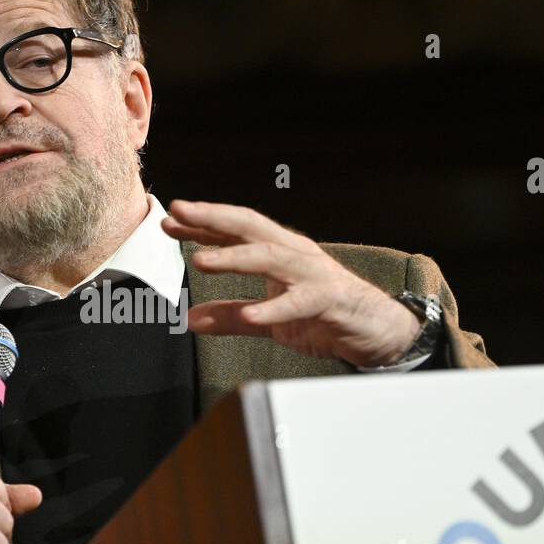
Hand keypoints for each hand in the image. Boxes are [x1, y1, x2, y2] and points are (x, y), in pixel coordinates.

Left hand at [161, 200, 423, 368]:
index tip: (168, 221)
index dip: (202, 224)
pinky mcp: (329, 300)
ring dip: (233, 257)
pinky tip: (250, 312)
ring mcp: (312, 273)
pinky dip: (273, 308)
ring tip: (201, 260)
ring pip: (270, 257)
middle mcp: (293, 253)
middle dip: (212, 218)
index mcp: (278, 251)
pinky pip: (298, 302)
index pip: (234, 230)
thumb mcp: (268, 318)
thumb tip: (192, 320)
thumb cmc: (323, 314)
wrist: (375, 330)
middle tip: (178, 213)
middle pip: (249, 227)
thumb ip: (231, 316)